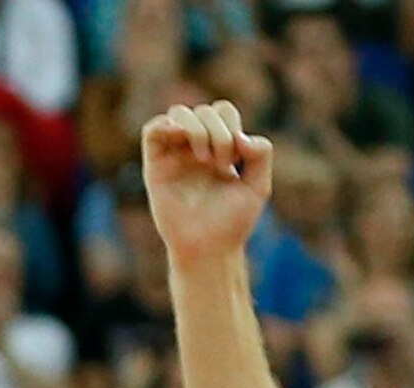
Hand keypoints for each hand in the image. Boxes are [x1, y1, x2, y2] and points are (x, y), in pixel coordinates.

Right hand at [140, 102, 274, 263]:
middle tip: (222, 164)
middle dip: (218, 131)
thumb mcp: (258, 186)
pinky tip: (182, 141)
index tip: (237, 160)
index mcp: (218, 148)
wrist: (209, 250)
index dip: (232, 125)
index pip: (223, 112)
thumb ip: (260, 154)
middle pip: (204, 110)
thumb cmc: (232, 222)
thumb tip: (240, 137)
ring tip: (204, 158)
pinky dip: (166, 125)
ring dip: (197, 128)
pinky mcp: (155, 166)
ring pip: (179, 113)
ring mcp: (174, 155)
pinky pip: (153, 130)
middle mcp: (195, 147)